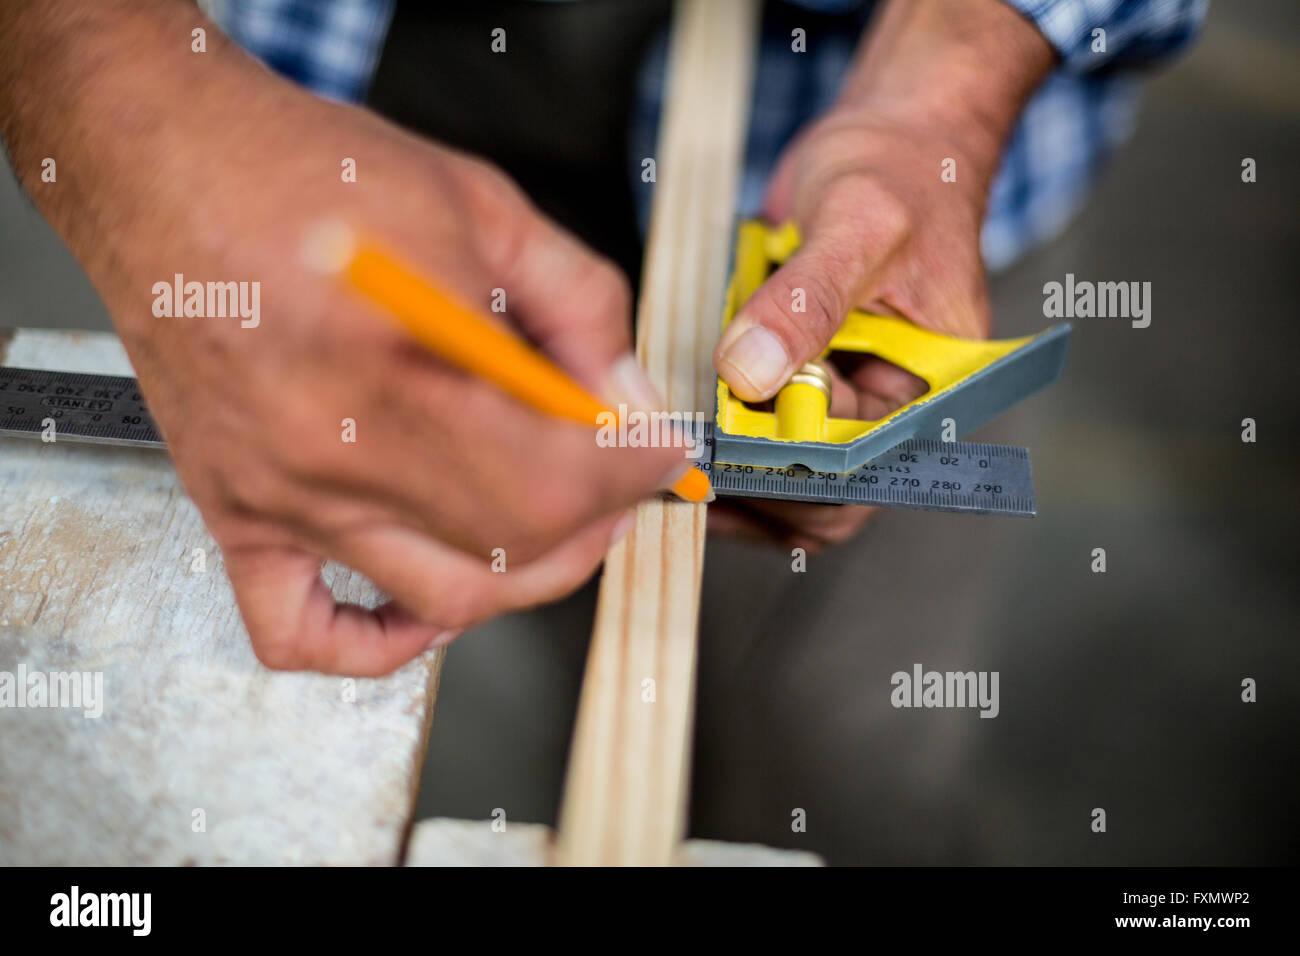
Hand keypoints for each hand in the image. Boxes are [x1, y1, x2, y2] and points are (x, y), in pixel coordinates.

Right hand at [2, 3, 689, 673]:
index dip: (635, 469)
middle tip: (622, 477)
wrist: (166, 168)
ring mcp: (284, 494)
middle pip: (512, 545)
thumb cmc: (304, 175)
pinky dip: (375, 644)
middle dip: (599, 518)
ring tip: (556, 526)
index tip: (663, 450)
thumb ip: (577, 302)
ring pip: (442, 597)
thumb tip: (624, 389)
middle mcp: (337, 449)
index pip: (557, 475)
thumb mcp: (480, 205)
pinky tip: (423, 606)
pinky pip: (298, 630)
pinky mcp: (238, 510)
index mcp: (403, 364)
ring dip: (525, 577)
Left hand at [709, 0, 1053, 549]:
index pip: (861, 476)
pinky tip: (690, 404)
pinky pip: (756, 436)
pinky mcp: (798, 384)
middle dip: (751, 468)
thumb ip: (807, 301)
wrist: (886, 140)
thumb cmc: (898, 174)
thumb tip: (752, 374)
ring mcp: (839, 401)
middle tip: (694, 435)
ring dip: (728, 454)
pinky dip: (720, 426)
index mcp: (931, 393)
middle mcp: (886, 410)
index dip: (793, 471)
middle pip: (815, 493)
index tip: (731, 435)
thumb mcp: (859, 224)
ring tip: (688, 416)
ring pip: (777, 474)